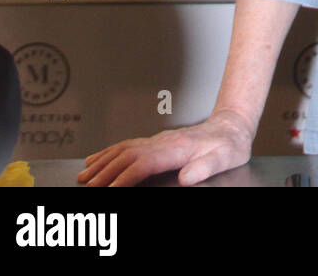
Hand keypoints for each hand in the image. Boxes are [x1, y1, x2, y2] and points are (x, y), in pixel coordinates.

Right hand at [77, 109, 254, 186]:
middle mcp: (164, 141)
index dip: (124, 178)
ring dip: (103, 162)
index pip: (143, 163)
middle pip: (127, 155)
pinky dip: (109, 152)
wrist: (233, 126)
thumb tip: (186, 178)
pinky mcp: (157, 140)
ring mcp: (159, 139)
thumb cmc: (229, 145)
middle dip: (105, 172)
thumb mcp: (225, 158)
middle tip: (87, 187)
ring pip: (124, 148)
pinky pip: (128, 144)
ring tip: (84, 175)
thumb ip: (205, 167)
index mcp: (178, 148)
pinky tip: (97, 159)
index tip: (108, 191)